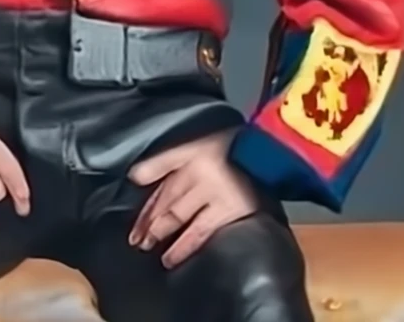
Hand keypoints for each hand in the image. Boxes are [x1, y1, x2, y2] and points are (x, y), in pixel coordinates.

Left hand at [127, 127, 257, 268]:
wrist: (270, 157)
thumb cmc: (230, 150)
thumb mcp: (194, 146)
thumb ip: (164, 162)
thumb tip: (134, 176)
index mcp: (190, 152)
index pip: (161, 177)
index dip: (147, 200)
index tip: (135, 220)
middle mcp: (198, 171)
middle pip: (167, 199)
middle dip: (148, 220)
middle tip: (136, 240)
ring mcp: (212, 191)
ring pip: (178, 216)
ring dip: (160, 233)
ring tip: (147, 247)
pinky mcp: (228, 209)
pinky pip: (200, 231)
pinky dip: (184, 246)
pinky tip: (171, 257)